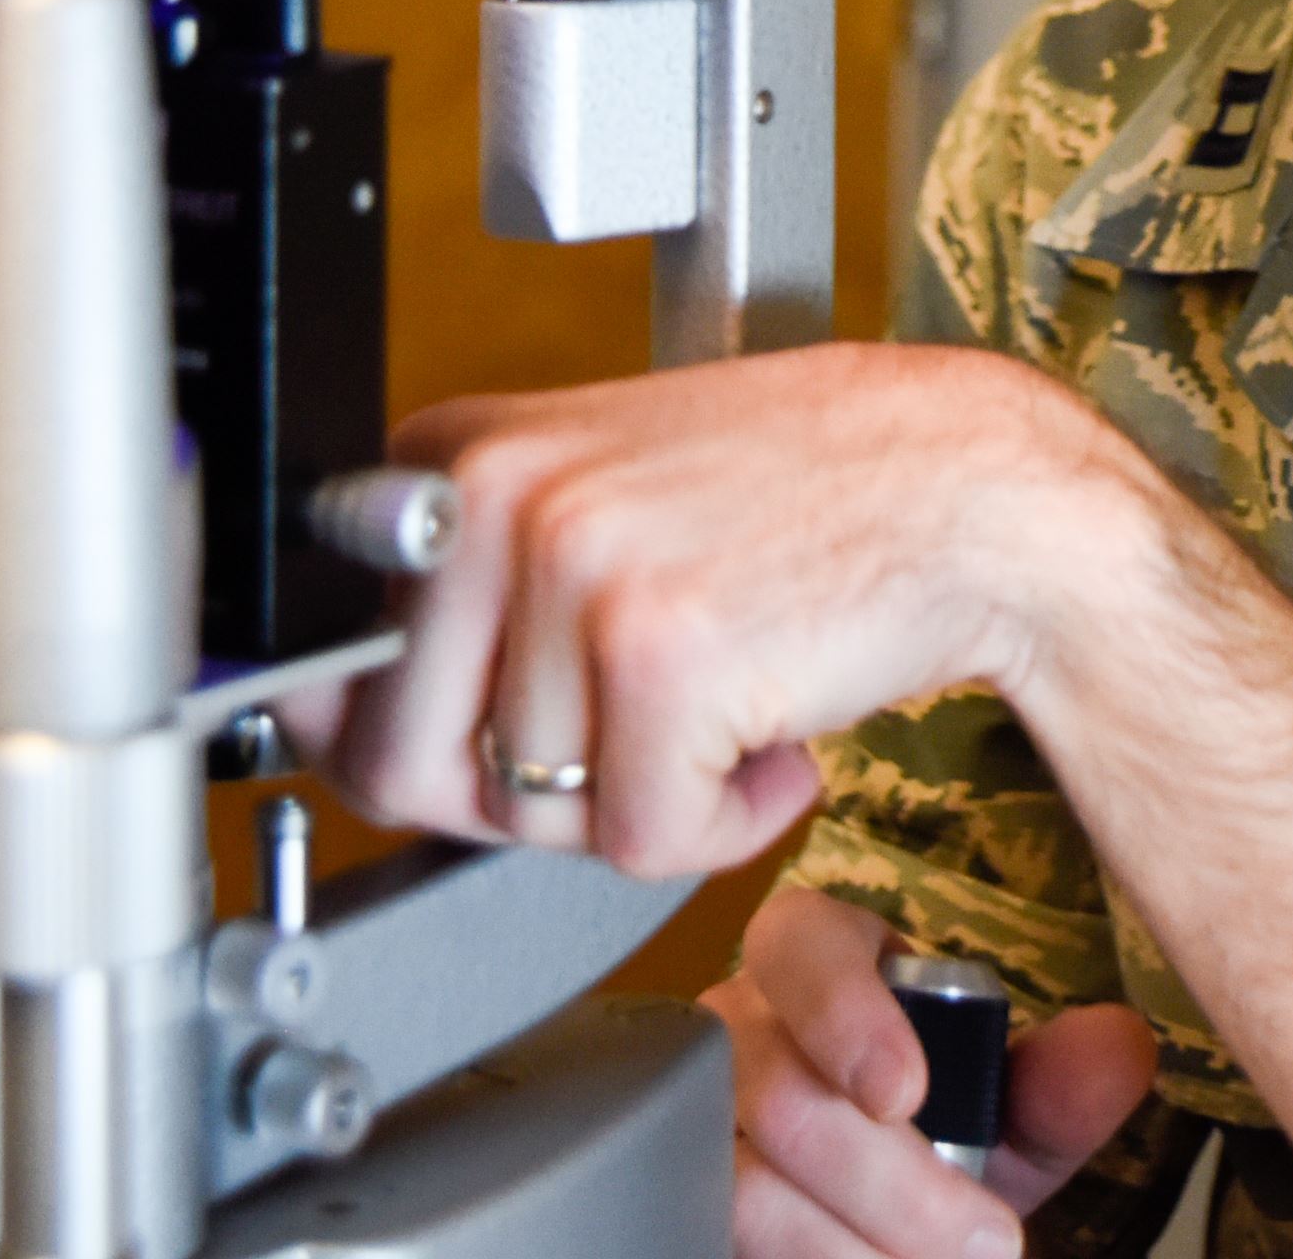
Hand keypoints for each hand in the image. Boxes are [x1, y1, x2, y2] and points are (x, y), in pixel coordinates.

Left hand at [324, 341, 1150, 878]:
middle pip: (409, 768)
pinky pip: (637, 842)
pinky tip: (775, 735)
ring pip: (531, 817)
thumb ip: (463, 583)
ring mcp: (575, 567)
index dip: (430, 737)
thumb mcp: (595, 493)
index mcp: (458, 449)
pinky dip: (718, 824)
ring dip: (641, 802)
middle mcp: (496, 493)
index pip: (338, 674)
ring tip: (728, 702)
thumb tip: (315, 728)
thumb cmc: (803, 491)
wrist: (978, 487)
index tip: (510, 725)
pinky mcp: (661, 654)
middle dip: (527, 794)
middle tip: (635, 732)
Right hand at [714, 886, 1160, 1258]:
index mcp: (814, 959)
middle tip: (986, 1243)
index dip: (845, 1014)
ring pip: (738, 1189)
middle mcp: (732, 1029)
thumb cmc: (932, 1134)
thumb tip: (1119, 1047)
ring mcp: (682, 1122)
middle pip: (780, 1095)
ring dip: (843, 1248)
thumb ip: (1060, 1083)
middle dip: (892, 1185)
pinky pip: (707, 1240)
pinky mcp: (672, 1201)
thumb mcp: (1003, 1111)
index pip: (797, 945)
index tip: (906, 1094)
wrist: (868, 1214)